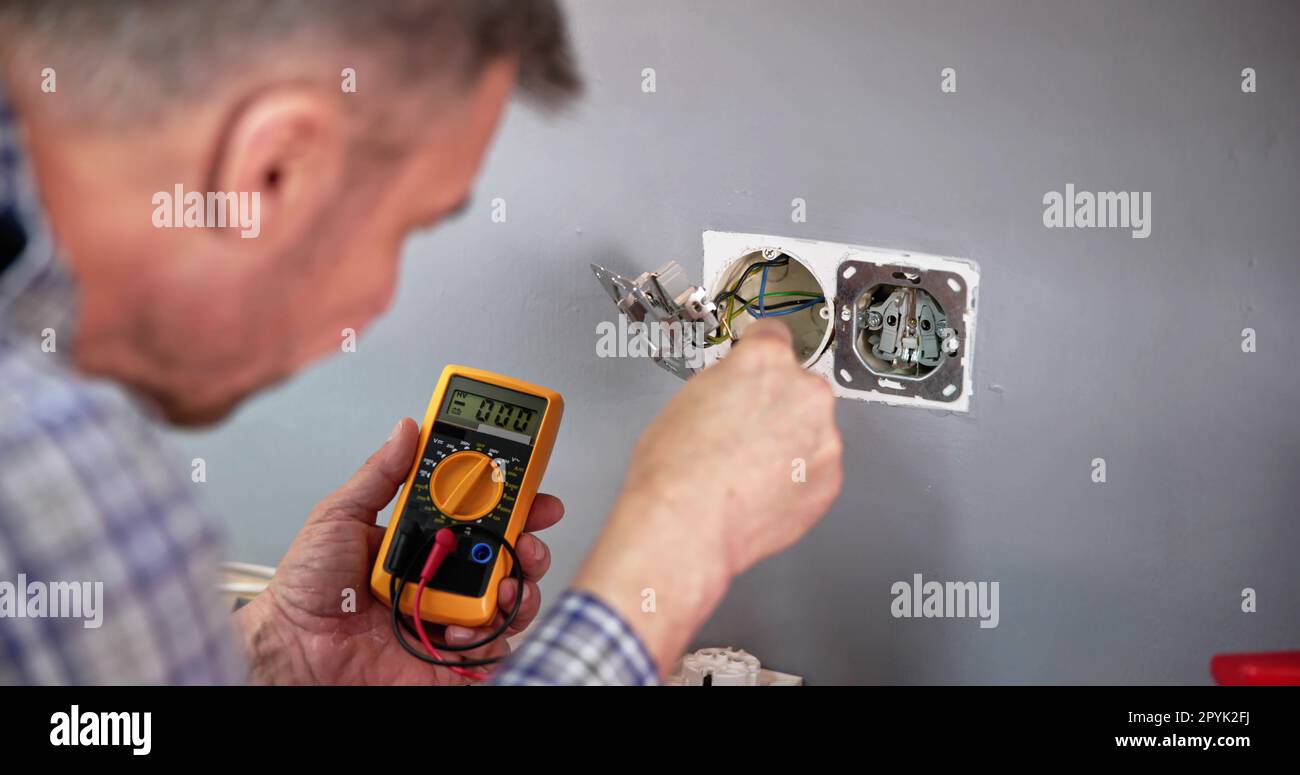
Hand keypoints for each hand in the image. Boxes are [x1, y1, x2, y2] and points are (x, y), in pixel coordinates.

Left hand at [235, 418, 562, 684]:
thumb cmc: (306, 591)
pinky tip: (467, 628)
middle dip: (530, 544)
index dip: (512, 502)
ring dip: (519, 588)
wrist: (295, 649)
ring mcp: (450, 616)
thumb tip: (406, 431)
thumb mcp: (339, 516)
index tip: (532, 490)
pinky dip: (491, 635)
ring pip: (512, 599)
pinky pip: (493, 647)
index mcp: (424, 540)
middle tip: (527, 539)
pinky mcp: (451, 658)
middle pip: (508, 555)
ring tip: (505, 584)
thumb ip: (379, 474)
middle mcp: (442, 576)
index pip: (480, 515)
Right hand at [573, 320, 842, 670]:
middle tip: (742, 430)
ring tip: (747, 466)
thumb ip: (726, 382)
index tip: (759, 362)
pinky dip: (796, 476)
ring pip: (810, 428)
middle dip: (776, 403)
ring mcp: (823, 437)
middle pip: (798, 385)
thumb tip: (736, 387)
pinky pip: (816, 467)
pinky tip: (761, 486)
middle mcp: (804, 391)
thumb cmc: (675, 469)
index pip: (774, 334)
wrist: (686, 526)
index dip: (759, 352)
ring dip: (789, 441)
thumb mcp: (688, 398)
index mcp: (766, 359)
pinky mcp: (830, 479)